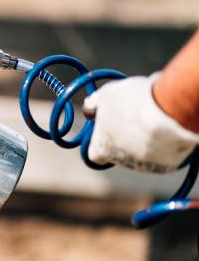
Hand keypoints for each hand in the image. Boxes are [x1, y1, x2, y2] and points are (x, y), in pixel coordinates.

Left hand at [83, 75, 198, 172]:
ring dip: (144, 141)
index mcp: (101, 148)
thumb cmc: (134, 101)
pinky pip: (162, 155)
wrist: (171, 110)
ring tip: (154, 118)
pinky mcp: (166, 167)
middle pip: (119, 153)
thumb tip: (88, 107)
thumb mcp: (106, 94)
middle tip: (134, 118)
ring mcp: (144, 165)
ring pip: (141, 154)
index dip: (99, 141)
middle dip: (125, 138)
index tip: (106, 128)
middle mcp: (121, 161)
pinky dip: (163, 144)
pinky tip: (168, 128)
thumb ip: (93, 104)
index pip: (94, 153)